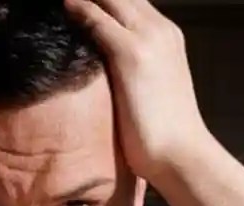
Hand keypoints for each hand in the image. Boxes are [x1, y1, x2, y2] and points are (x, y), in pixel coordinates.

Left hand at [64, 0, 212, 182]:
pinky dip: (79, 8)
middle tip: (64, 3)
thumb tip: (106, 70)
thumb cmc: (162, 132)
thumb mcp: (149, 87)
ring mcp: (148, 38)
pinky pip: (98, 18)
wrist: (181, 153)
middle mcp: (160, 29)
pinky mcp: (132, 54)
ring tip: (61, 3)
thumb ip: (132, 68)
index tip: (76, 6)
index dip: (104, 2)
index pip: (131, 2)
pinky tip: (63, 6)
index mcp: (166, 35)